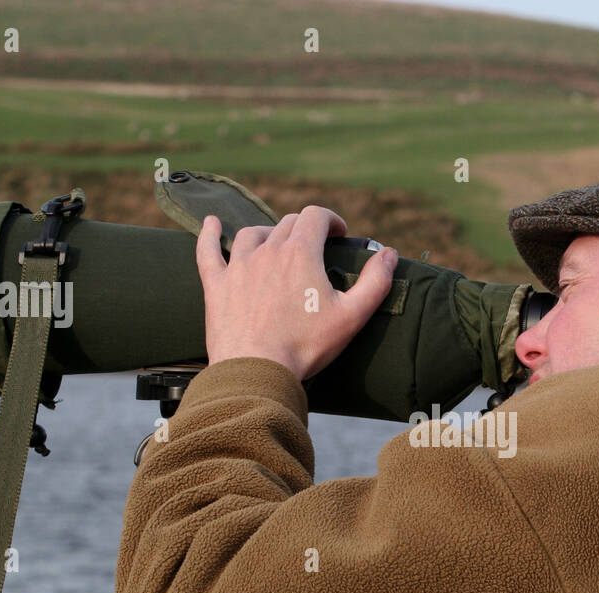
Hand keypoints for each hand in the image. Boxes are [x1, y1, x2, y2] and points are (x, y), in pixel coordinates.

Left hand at [195, 206, 397, 378]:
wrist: (256, 370)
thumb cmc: (305, 346)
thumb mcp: (352, 316)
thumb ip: (376, 282)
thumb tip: (390, 253)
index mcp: (301, 252)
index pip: (316, 216)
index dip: (331, 220)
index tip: (339, 235)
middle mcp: (267, 250)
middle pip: (287, 223)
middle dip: (305, 230)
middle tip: (316, 249)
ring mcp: (238, 265)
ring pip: (253, 233)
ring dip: (269, 234)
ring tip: (278, 246)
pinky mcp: (216, 285)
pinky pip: (208, 249)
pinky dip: (210, 234)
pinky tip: (212, 223)